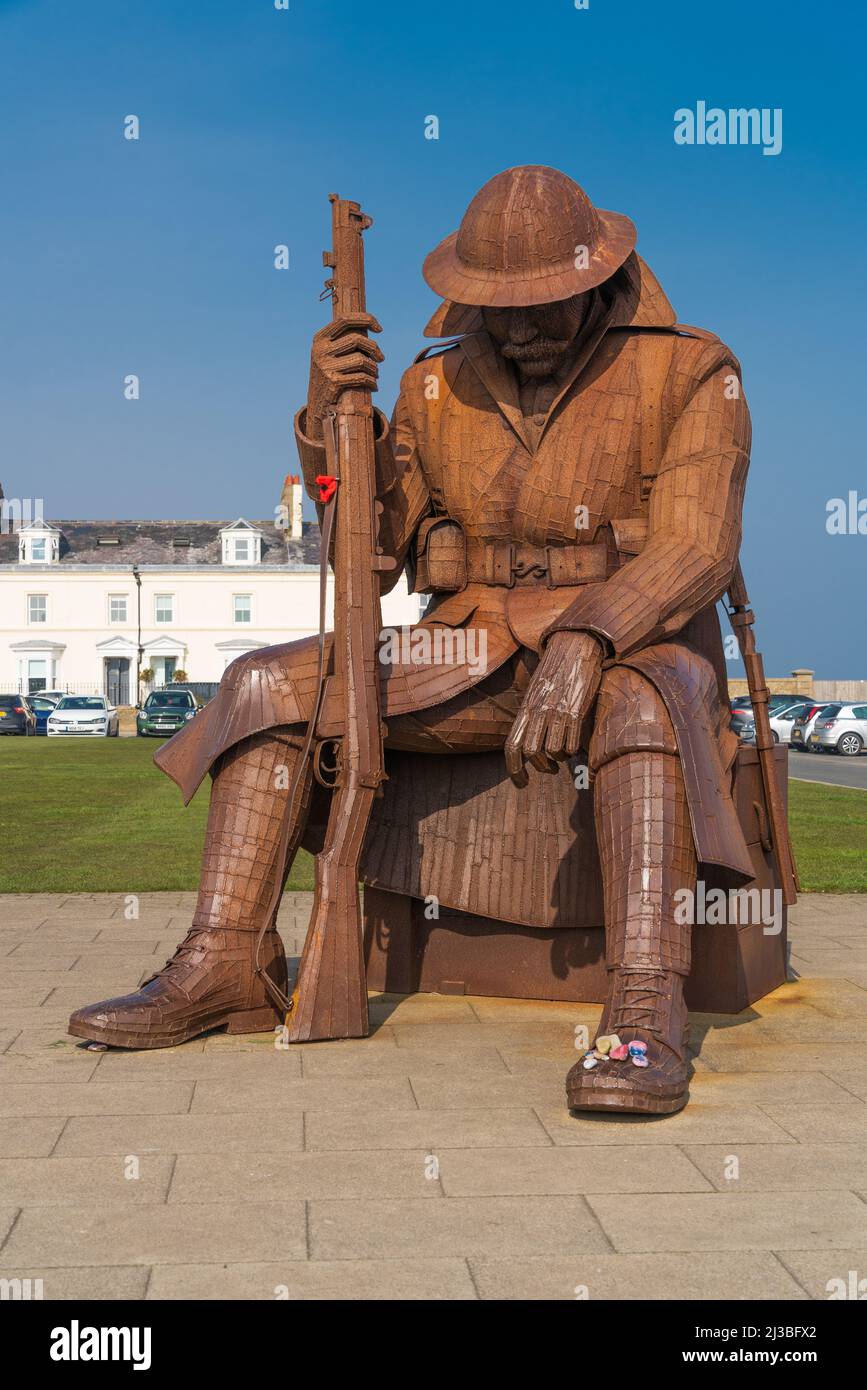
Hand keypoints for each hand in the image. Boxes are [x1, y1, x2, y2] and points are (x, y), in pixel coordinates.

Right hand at [306, 312, 382, 438]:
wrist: (317, 403)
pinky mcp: (333, 382)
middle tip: (381, 358)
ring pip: (362, 360)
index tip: (379, 329)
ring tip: (376, 373)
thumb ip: (343, 339)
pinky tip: (374, 386)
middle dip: (374, 348)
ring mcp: (326, 366)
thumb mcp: (329, 352)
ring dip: (374, 368)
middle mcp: (320, 350)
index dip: (365, 319)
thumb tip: (370, 324)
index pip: (345, 320)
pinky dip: (372, 382)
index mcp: (319, 338)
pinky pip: (361, 377)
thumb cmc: (330, 373)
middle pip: (357, 339)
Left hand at [505, 631, 603, 787]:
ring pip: (553, 751)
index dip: (514, 770)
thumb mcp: (534, 692)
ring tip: (563, 755)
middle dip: (541, 767)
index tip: (522, 783)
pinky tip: (575, 745)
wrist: (574, 646)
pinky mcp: (576, 710)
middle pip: (531, 753)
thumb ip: (530, 715)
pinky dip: (573, 750)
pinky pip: (572, 742)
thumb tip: (527, 744)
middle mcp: (538, 711)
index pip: (511, 747)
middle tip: (550, 770)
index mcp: (525, 708)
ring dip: (559, 759)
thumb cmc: (554, 672)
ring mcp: (557, 711)